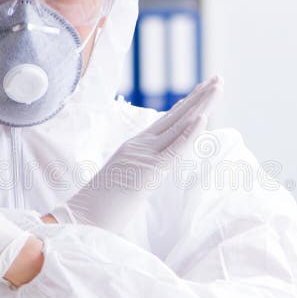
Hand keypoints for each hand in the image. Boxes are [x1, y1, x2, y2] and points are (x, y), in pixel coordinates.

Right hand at [50, 75, 221, 232]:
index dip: (184, 106)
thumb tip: (143, 179)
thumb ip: (135, 175)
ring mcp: (143, 155)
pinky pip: (174, 149)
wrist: (78, 218)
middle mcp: (139, 145)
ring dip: (201, 104)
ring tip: (218, 86)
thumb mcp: (121, 184)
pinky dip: (190, 133)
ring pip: (179, 126)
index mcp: (134, 148)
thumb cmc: (97, 209)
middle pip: (176, 117)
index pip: (165, 123)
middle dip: (199, 97)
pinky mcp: (148, 171)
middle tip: (217, 79)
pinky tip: (204, 117)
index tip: (199, 91)